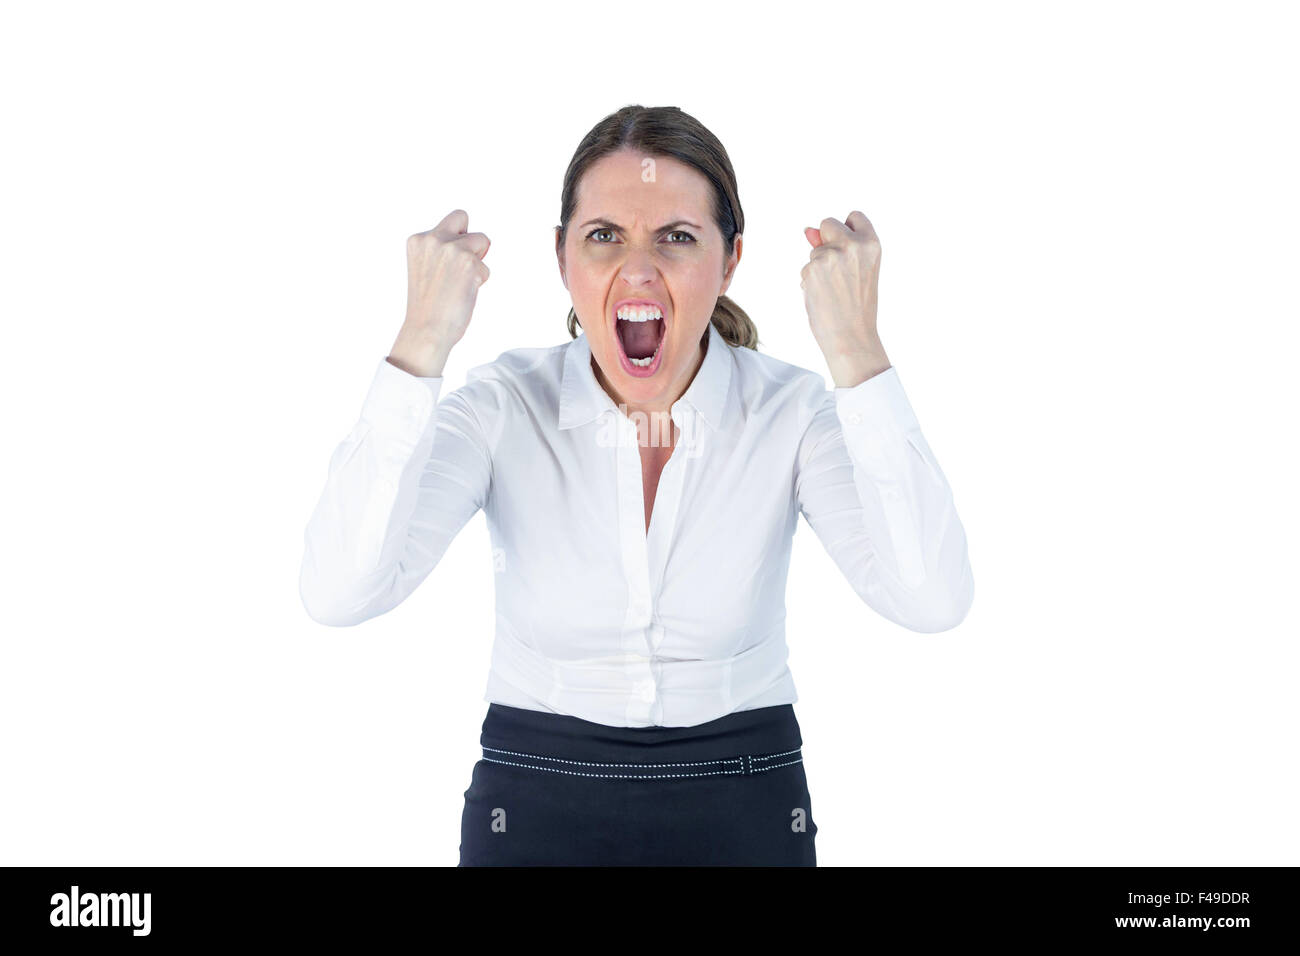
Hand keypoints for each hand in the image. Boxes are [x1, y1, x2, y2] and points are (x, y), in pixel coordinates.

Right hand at [389, 209, 490, 376]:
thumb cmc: (428, 306)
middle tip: (462, 265)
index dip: (454, 241)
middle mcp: (433, 239)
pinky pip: (486, 268)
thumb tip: (472, 241)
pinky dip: (480, 282)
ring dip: (477, 263)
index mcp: (417, 240)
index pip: (448, 223)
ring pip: (482, 240)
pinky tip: (464, 293)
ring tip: (461, 283)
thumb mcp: (424, 267)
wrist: (426, 330)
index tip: (447, 265)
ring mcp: (451, 249)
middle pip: (462, 217)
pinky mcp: (469, 263)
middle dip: (468, 236)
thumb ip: (439, 250)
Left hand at [800, 210, 890, 386]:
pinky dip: (809, 281)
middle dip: (826, 242)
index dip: (846, 230)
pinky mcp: (812, 269)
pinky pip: (805, 267)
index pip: (854, 217)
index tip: (848, 248)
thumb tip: (808, 230)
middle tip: (838, 271)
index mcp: (872, 244)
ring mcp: (831, 256)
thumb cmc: (857, 306)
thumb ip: (836, 246)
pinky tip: (823, 296)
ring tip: (834, 290)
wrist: (851, 336)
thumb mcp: (858, 270)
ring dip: (818, 267)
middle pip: (827, 224)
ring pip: (814, 251)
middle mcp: (853, 245)